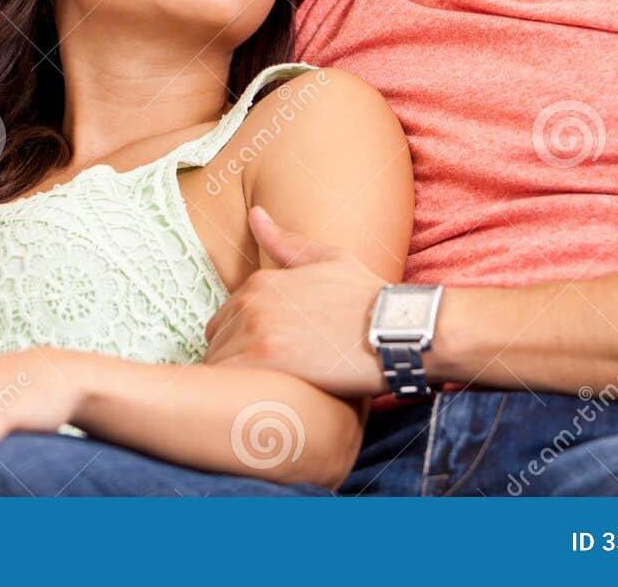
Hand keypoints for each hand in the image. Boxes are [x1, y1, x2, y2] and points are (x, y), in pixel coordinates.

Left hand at [204, 205, 387, 398]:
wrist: (399, 328)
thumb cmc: (370, 298)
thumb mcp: (329, 260)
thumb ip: (286, 243)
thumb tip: (256, 214)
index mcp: (261, 282)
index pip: (223, 323)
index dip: (241, 346)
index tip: (266, 364)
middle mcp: (251, 302)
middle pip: (217, 344)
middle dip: (236, 364)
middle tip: (267, 383)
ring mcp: (256, 329)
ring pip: (219, 365)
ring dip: (236, 382)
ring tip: (266, 398)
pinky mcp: (266, 359)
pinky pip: (228, 382)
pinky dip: (237, 396)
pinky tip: (262, 404)